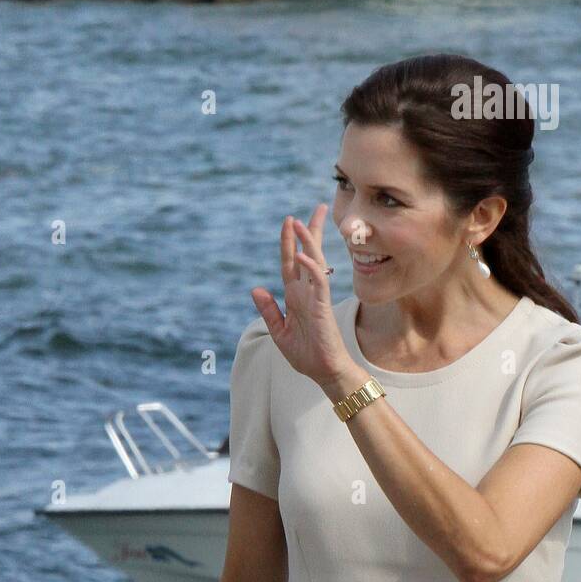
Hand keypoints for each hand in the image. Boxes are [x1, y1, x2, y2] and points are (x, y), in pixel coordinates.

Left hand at [250, 205, 354, 390]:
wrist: (324, 372)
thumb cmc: (306, 354)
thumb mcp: (279, 332)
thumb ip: (269, 311)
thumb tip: (256, 289)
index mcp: (294, 297)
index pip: (290, 263)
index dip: (289, 242)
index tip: (289, 221)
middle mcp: (306, 292)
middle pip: (307, 255)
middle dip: (307, 232)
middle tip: (314, 209)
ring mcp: (316, 297)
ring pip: (314, 263)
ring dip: (307, 242)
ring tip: (301, 223)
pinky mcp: (323, 306)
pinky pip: (318, 282)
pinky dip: (311, 268)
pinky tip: (303, 256)